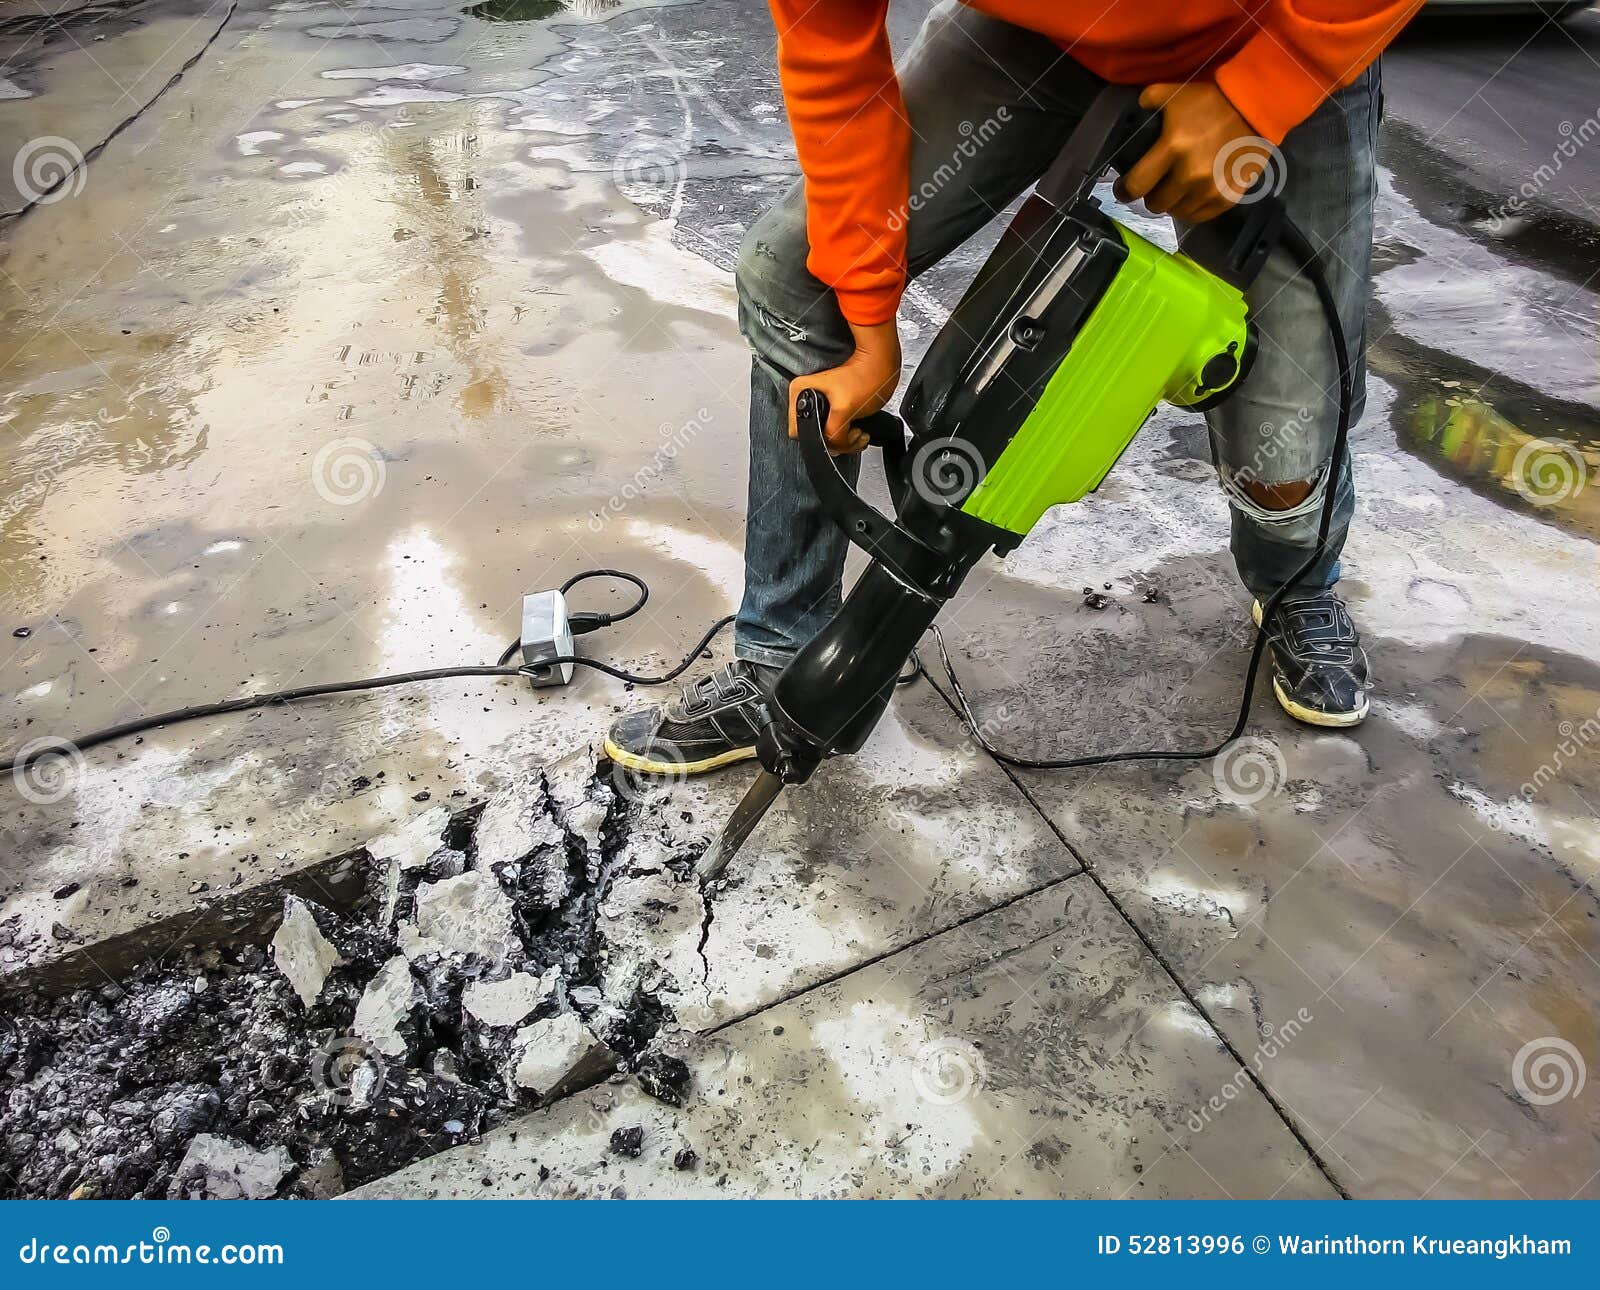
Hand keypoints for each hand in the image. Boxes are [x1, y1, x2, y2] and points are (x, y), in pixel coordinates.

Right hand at [788, 318, 900, 453]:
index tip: (844, 435)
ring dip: (845, 441)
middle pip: (814, 436)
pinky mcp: (830, 406)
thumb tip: (832, 447)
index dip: (824, 440)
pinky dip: (847, 435)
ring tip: (859, 433)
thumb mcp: (845, 410)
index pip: (801, 431)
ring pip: (825, 436)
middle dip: (838, 442)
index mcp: (800, 393)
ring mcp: (818, 402)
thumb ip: (833, 433)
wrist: (880, 363)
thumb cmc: (866, 375)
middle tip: (854, 434)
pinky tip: (857, 431)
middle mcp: (805, 398)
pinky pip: (833, 430)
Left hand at [1116, 82, 1267, 224]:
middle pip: (1155, 204)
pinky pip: (1199, 217)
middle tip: (1155, 186)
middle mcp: (1190, 174)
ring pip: (1176, 213)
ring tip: (1176, 190)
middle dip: (1151, 196)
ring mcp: (1211, 189)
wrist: (1255, 108)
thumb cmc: (1211, 101)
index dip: (1125, 190)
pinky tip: (1192, 196)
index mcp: (1172, 148)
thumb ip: (1148, 101)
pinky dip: (1192, 209)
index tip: (1123, 189)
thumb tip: (1134, 111)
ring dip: (1172, 203)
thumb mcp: (1175, 93)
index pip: (1136, 185)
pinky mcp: (1228, 198)